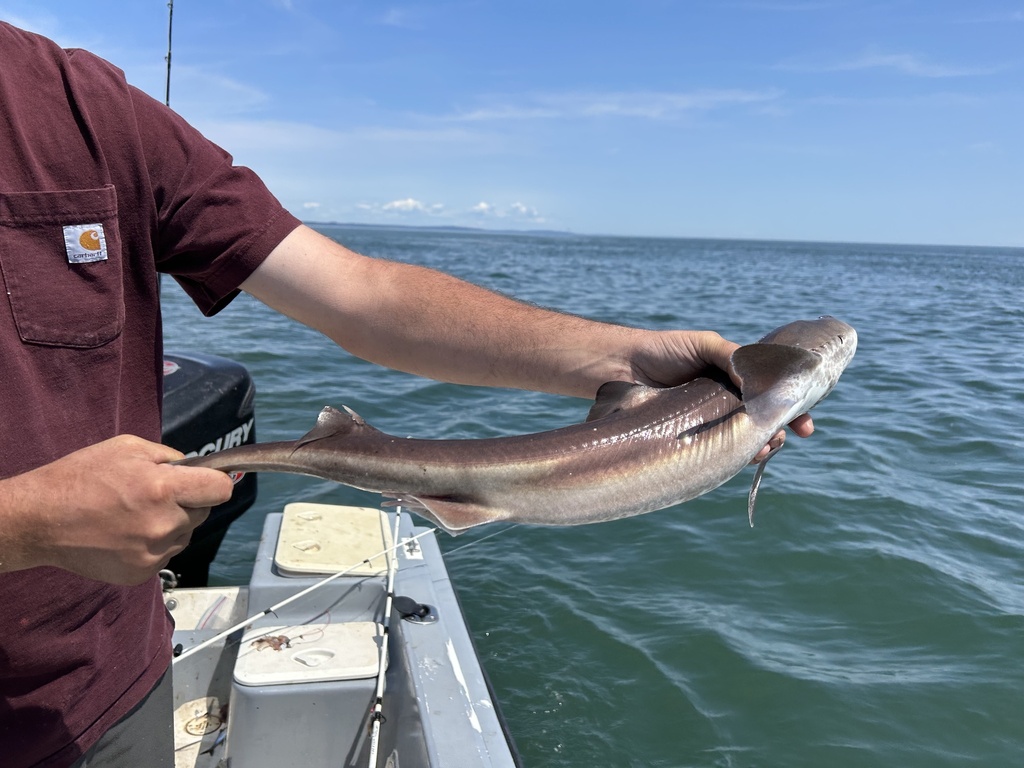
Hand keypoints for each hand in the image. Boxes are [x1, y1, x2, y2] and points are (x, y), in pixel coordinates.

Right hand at [0, 435, 233, 584]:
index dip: (215, 483)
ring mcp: (152, 554)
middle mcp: (163, 525)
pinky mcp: (140, 574)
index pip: (220, 490)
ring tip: (134, 515)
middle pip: (202, 513)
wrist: (39, 520)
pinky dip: (152, 545)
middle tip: (155, 495)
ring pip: (183, 535)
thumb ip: (170, 457)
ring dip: (170, 525)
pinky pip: (164, 555)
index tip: (205, 482)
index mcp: (163, 489)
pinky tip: (125, 534)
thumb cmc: (80, 477)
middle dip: (187, 502)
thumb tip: (196, 467)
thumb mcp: (128, 447)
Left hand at [626, 329, 814, 460]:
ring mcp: (708, 421)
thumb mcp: (704, 344)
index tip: (806, 427)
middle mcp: (724, 401)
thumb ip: (733, 357)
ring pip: (742, 439)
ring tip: (764, 449)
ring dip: (758, 447)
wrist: (622, 366)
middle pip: (760, 421)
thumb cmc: (662, 351)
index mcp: (732, 378)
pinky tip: (741, 456)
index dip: (791, 410)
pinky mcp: (690, 438)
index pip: (770, 395)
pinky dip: (733, 455)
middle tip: (781, 439)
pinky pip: (717, 450)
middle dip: (777, 433)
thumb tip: (757, 383)